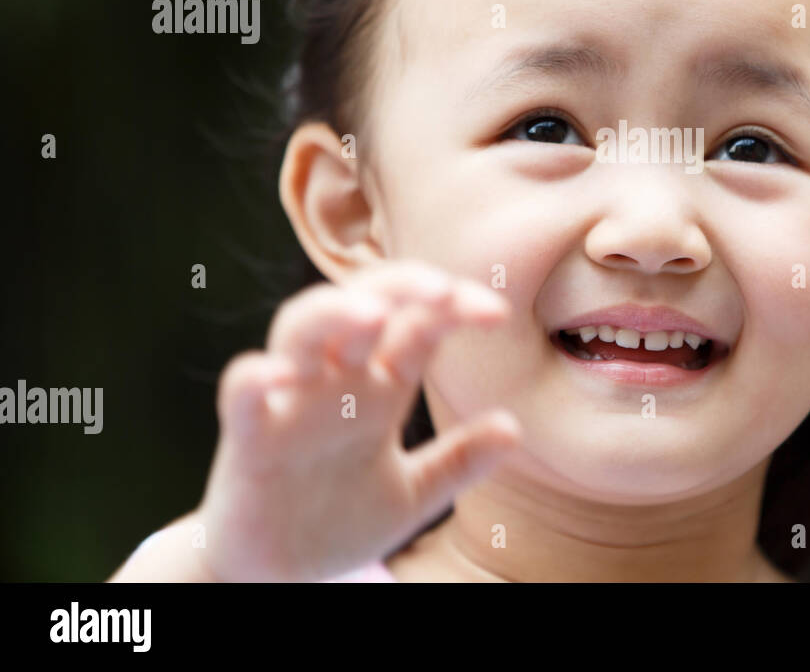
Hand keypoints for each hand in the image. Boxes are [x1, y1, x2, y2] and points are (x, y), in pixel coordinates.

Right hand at [192, 260, 520, 581]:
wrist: (276, 576)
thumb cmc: (338, 520)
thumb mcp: (413, 494)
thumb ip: (459, 460)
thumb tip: (515, 427)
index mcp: (378, 389)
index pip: (418, 325)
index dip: (454, 308)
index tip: (496, 314)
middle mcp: (336, 383)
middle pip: (362, 305)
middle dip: (400, 286)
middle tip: (442, 290)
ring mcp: (290, 406)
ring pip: (300, 331)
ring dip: (334, 313)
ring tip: (374, 312)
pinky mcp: (247, 440)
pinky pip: (240, 396)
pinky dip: (254, 377)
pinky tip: (279, 373)